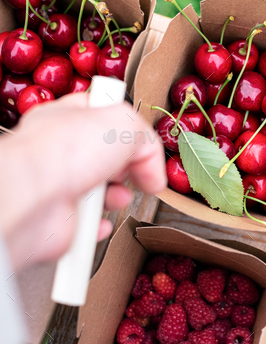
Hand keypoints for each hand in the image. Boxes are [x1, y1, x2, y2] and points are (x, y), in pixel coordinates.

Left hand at [0, 93, 165, 270]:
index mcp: (68, 118)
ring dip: (117, 197)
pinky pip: (89, 226)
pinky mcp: (58, 220)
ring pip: (100, 193)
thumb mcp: (125, 123)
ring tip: (119, 197)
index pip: (103, 117)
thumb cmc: (67, 151)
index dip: (127, 130)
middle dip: (127, 168)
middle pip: (106, 158)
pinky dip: (101, 225)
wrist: (34, 196)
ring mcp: (58, 186)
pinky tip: (102, 220)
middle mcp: (60, 151)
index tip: (140, 142)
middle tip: (135, 172)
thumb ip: (147, 139)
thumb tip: (152, 170)